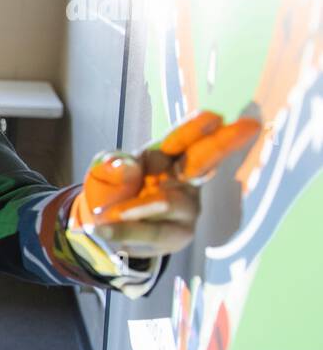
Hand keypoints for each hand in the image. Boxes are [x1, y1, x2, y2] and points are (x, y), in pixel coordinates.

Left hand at [69, 110, 259, 259]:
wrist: (105, 228)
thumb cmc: (112, 191)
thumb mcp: (102, 173)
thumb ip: (112, 166)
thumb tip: (127, 166)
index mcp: (164, 155)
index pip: (181, 139)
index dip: (195, 128)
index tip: (213, 116)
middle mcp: (183, 178)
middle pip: (204, 159)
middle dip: (223, 143)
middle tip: (247, 127)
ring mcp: (186, 206)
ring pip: (167, 202)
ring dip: (134, 209)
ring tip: (104, 217)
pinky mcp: (179, 234)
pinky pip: (155, 232)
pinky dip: (126, 230)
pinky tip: (105, 230)